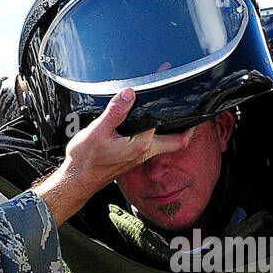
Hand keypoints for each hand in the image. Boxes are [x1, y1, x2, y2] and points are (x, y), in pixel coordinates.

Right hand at [34, 89, 191, 224]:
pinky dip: (155, 132)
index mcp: (143, 145)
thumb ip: (116, 112)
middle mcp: (144, 152)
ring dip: (170, 128)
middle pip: (176, 140)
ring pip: (163, 141)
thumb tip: (130, 93)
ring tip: (171, 110)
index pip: (176, 136)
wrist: (78, 179)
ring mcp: (138, 155)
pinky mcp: (131, 156)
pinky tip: (148, 122)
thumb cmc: (87, 160)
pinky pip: (150, 143)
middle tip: (190, 109)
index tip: (195, 109)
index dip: (190, 124)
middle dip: (185, 126)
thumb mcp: (99, 131)